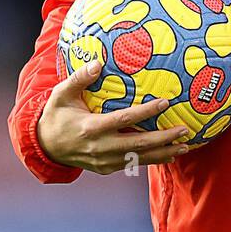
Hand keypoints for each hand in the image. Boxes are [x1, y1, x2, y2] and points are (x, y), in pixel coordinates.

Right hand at [36, 59, 189, 174]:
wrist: (45, 147)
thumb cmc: (56, 116)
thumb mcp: (61, 95)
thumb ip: (79, 79)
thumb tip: (98, 62)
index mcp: (91, 128)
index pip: (124, 119)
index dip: (146, 112)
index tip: (165, 102)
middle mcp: (100, 147)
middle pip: (138, 144)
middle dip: (163, 138)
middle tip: (184, 129)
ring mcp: (104, 161)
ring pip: (139, 158)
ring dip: (164, 153)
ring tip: (186, 146)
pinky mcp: (107, 168)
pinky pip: (133, 164)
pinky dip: (152, 159)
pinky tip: (169, 154)